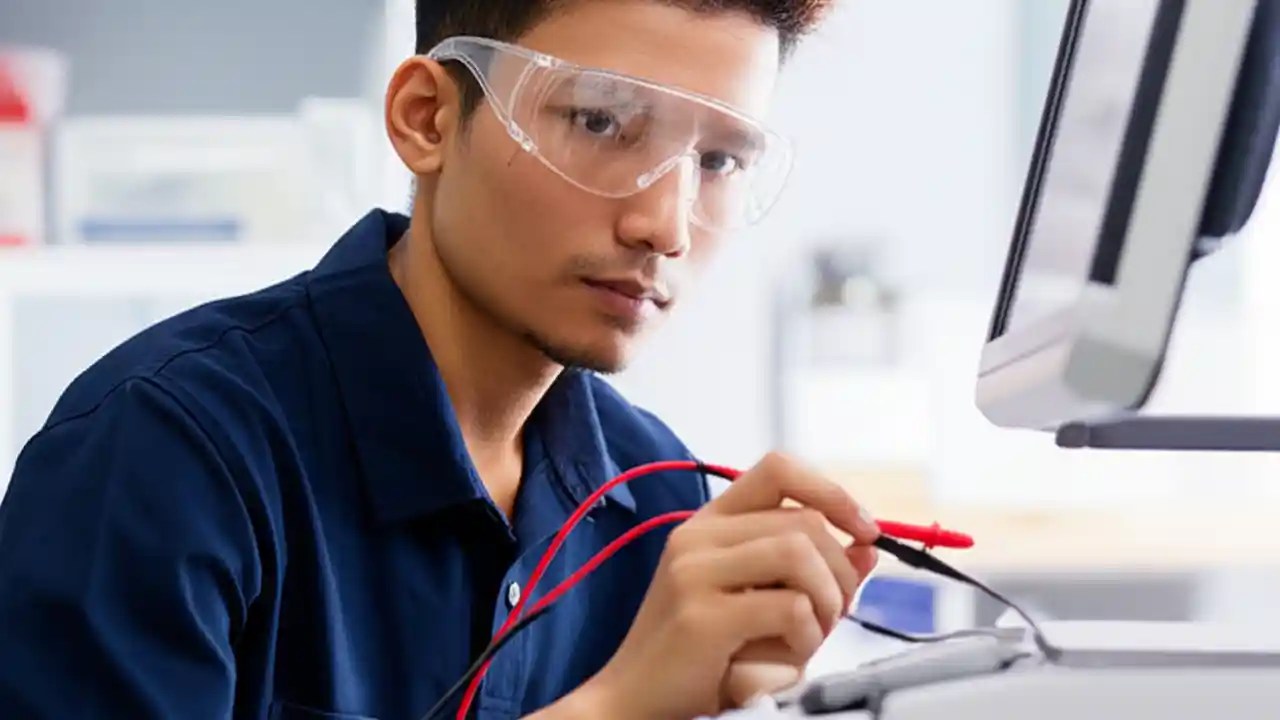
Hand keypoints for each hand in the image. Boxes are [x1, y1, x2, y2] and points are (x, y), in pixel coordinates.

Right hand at [577, 452, 879, 718]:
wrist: (636, 700)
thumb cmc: (702, 656)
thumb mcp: (761, 601)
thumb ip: (811, 572)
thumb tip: (868, 548)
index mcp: (709, 522)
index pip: (779, 469)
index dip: (832, 492)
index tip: (864, 530)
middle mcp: (697, 536)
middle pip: (804, 521)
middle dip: (842, 570)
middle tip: (836, 613)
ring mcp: (694, 572)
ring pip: (799, 554)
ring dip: (827, 600)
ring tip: (812, 635)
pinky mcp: (702, 616)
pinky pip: (789, 607)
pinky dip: (806, 637)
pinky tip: (784, 659)